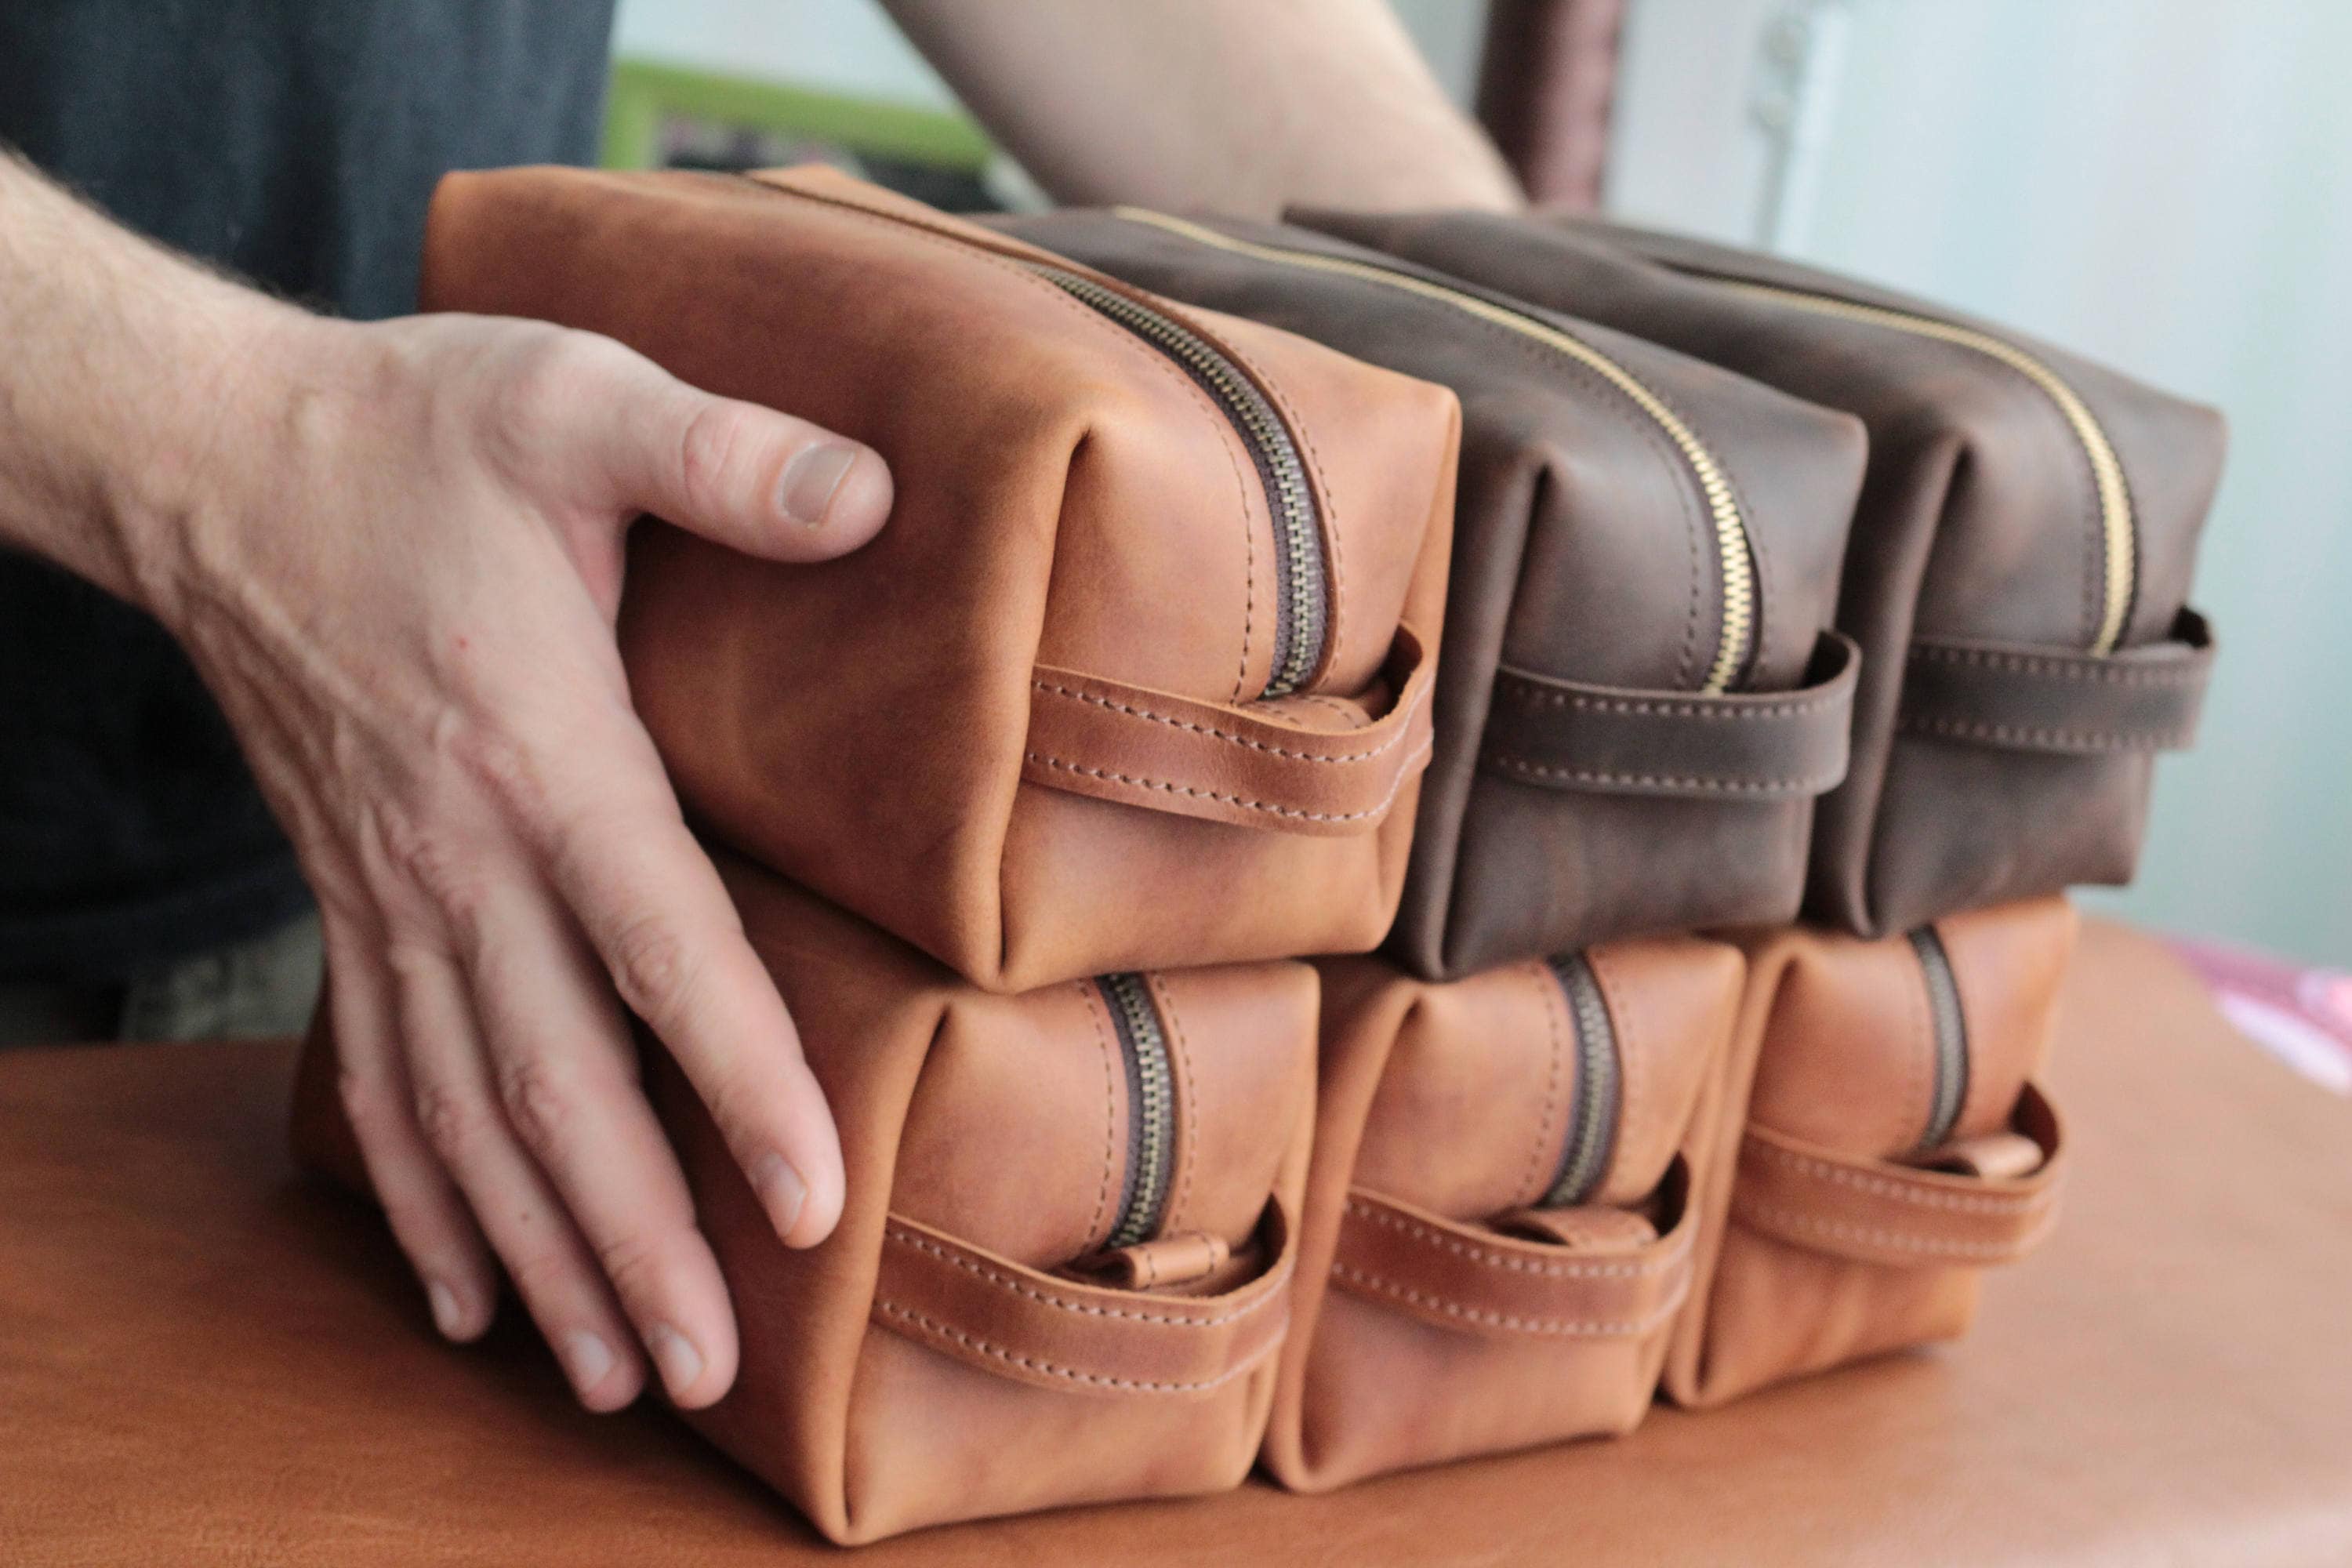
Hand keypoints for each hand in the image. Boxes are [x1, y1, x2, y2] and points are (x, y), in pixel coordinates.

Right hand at [152, 309, 890, 1409]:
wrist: (223, 466)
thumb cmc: (415, 435)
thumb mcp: (576, 399)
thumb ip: (723, 454)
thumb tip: (873, 493)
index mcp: (538, 751)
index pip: (658, 946)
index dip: (738, 1078)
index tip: (807, 1203)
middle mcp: (459, 857)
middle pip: (552, 1082)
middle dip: (634, 1236)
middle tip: (706, 1368)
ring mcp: (394, 895)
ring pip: (465, 1115)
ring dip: (542, 1253)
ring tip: (615, 1375)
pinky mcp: (355, 904)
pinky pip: (382, 1080)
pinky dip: (424, 1200)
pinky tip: (469, 1293)